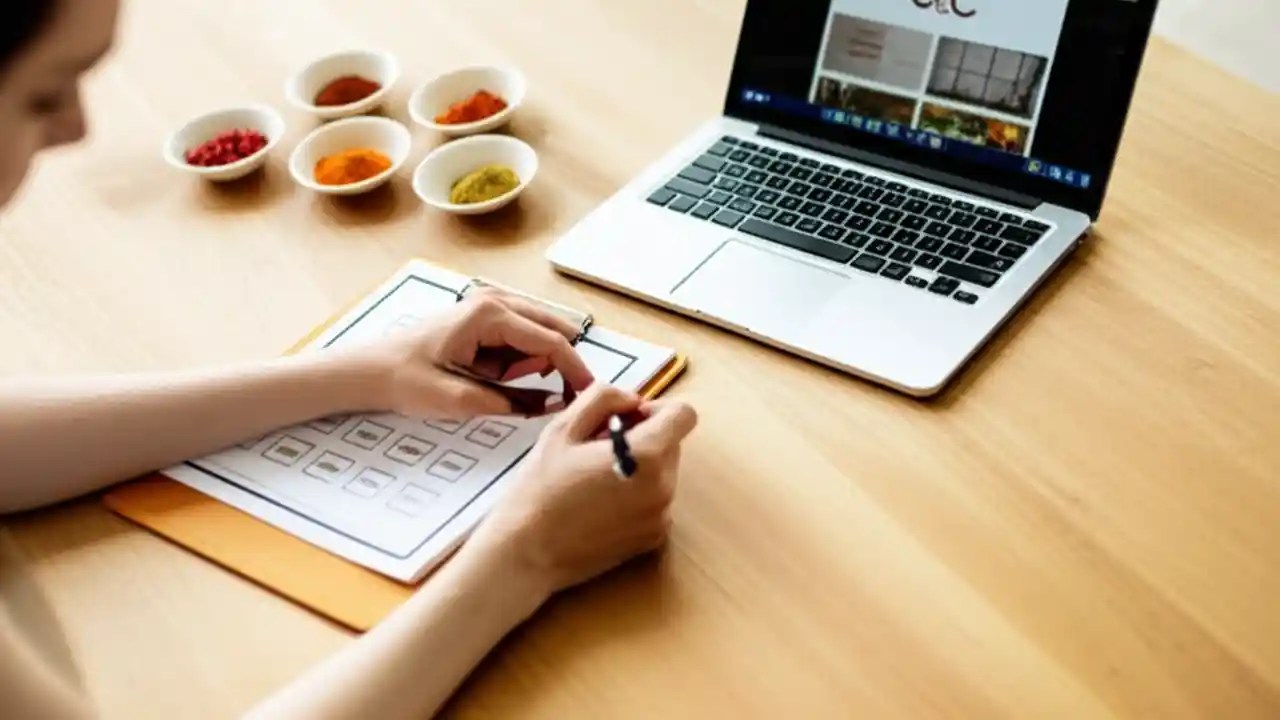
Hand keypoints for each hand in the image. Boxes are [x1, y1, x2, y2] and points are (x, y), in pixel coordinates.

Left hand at [354, 291, 594, 419]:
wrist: (369, 370)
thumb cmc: (405, 380)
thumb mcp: (460, 402)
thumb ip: (512, 403)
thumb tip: (552, 403)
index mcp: (489, 314)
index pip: (551, 343)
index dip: (574, 372)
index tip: (586, 397)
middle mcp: (494, 300)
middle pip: (552, 332)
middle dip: (554, 367)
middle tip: (538, 396)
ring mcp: (490, 303)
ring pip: (538, 335)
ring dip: (528, 365)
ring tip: (492, 382)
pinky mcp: (485, 315)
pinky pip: (520, 338)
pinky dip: (516, 361)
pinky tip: (489, 374)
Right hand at [467, 384, 698, 596]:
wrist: (526, 554)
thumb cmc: (539, 487)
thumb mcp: (563, 428)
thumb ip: (603, 398)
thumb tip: (631, 398)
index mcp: (647, 455)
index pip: (683, 415)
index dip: (658, 409)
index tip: (627, 418)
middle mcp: (664, 487)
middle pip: (672, 444)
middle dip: (644, 437)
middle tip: (599, 447)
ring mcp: (661, 517)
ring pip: (663, 473)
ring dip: (640, 466)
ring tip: (596, 477)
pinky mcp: (652, 540)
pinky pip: (656, 502)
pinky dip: (637, 495)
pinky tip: (600, 503)